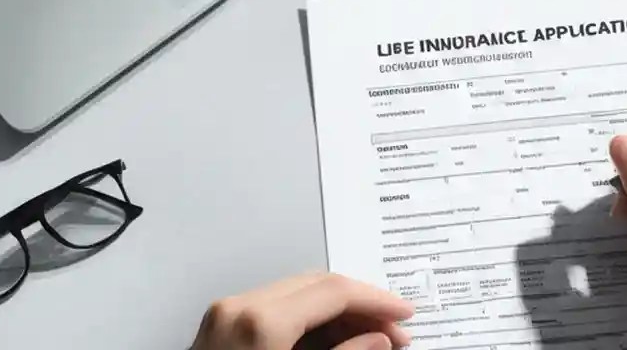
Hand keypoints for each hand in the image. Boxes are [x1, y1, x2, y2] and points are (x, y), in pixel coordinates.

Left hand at [192, 273, 413, 349]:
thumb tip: (378, 341)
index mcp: (261, 322)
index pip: (334, 291)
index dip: (376, 300)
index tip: (404, 314)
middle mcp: (240, 307)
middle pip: (317, 285)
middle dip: (360, 306)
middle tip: (393, 332)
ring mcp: (226, 314)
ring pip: (297, 294)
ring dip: (336, 313)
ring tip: (370, 339)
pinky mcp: (221, 326)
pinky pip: (276, 309)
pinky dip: (309, 321)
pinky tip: (335, 341)